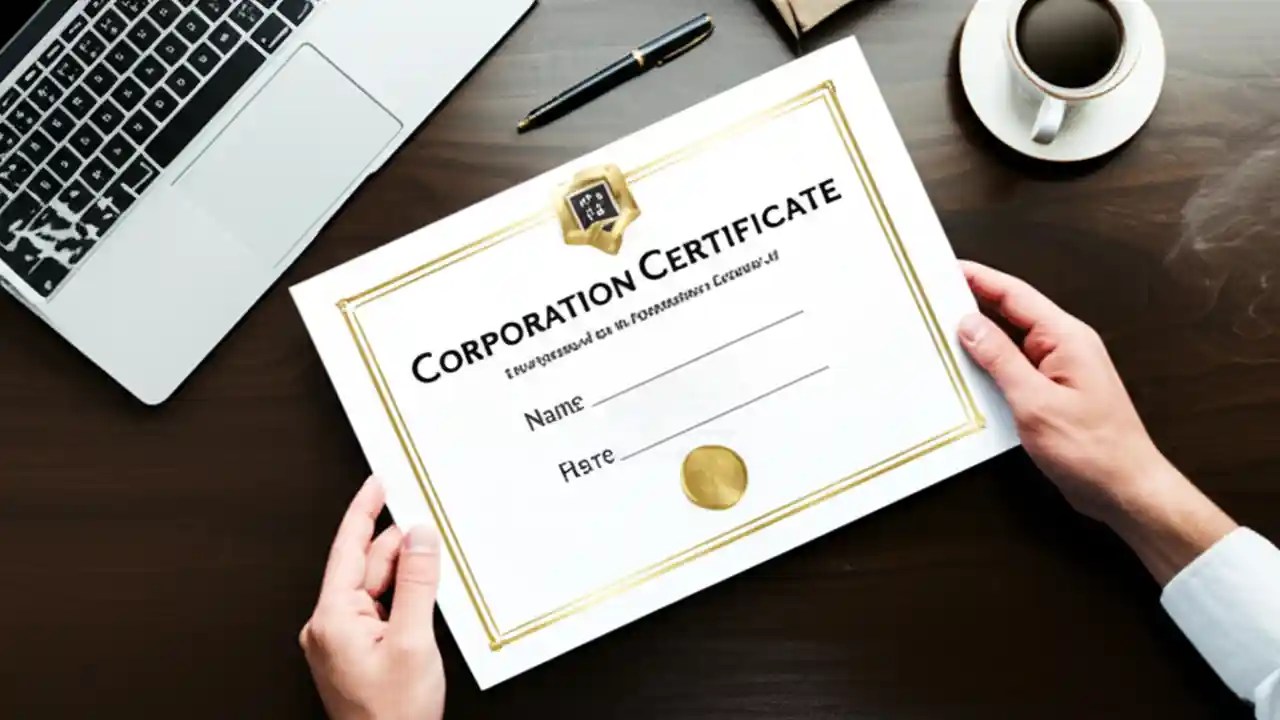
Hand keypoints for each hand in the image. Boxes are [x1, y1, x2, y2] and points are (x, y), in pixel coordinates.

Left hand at [300, 477, 445, 719]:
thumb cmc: (392, 715)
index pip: (348, 547)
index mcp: (333, 618)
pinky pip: (376, 609)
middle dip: (397, 546)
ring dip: (402, 574)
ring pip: (373, 588)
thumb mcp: (414, 641)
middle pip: (365, 567)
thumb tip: (420, 537)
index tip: (377, 482)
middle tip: (430, 528)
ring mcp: (339, 640)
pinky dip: (399, 597)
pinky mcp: (353, 651)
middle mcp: (328, 626)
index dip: (364, 510)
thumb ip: (418, 583)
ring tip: (431, 567)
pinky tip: (420, 596)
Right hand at [957, 261, 1235, 582]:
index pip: (1015, 295)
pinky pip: (1016, 367)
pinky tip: (967, 371)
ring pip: (1012, 341)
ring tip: (940, 330)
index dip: (979, 278)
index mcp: (1066, 338)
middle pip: (1012, 312)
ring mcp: (1061, 369)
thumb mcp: (1035, 402)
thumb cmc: (1092, 450)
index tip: (945, 268)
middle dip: (973, 302)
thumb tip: (969, 324)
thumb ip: (1000, 359)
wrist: (1126, 490)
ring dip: (979, 336)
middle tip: (934, 298)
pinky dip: (990, 364)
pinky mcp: (1054, 392)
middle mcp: (1066, 346)